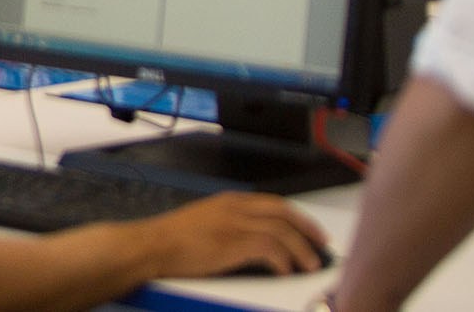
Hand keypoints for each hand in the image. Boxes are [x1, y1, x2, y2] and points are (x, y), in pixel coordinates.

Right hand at [142, 192, 332, 278]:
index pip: (273, 203)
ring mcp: (234, 224)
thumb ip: (227, 223)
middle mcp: (235, 208)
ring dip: (301, 249)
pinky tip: (285, 271)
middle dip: (307, 229)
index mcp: (228, 201)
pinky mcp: (232, 243)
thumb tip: (249, 239)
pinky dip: (283, 260)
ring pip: (281, 231)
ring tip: (310, 265)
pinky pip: (269, 249)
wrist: (152, 246)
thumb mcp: (203, 221)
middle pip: (283, 212)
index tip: (310, 230)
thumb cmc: (172, 239)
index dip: (297, 217)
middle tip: (322, 245)